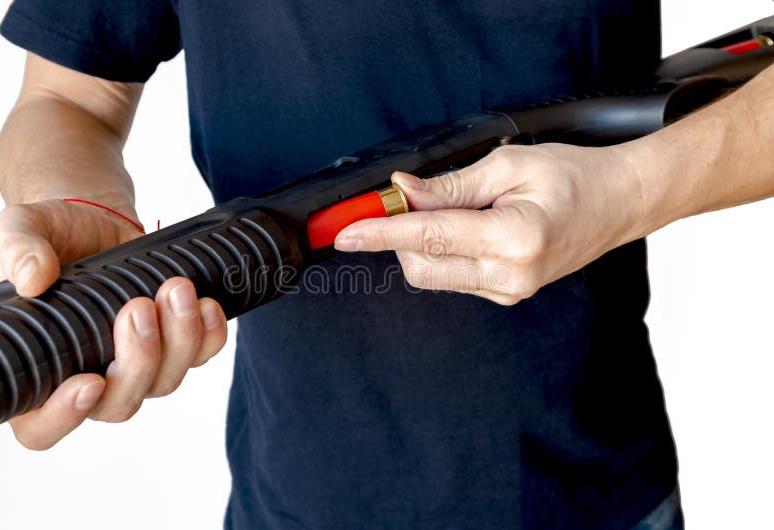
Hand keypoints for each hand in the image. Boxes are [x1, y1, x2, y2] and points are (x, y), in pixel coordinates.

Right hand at [0, 198, 227, 449]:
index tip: (89, 382)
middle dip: (138, 360)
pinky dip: (210, 334)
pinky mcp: (173, 345)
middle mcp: (88, 376)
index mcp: (38, 366)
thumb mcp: (22, 228)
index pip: (41, 425)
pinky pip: (201, 356)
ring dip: (179, 339)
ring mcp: (136, 365)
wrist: (96, 220)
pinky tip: (205, 303)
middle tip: (140, 307)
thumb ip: (18, 250)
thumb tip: (33, 280)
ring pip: (165, 382)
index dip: (64, 417)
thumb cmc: (52, 233)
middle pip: (119, 405)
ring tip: (176, 289)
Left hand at [334, 143, 643, 304]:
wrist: (619, 203)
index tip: (346, 232)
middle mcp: (510, 275)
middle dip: (398, 236)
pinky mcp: (507, 293)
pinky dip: (443, 252)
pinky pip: (454, 276)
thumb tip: (404, 192)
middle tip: (399, 200)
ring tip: (457, 207)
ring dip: (422, 243)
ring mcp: (509, 290)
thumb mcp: (510, 166)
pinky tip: (468, 227)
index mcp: (514, 239)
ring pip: (434, 274)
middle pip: (421, 265)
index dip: (381, 232)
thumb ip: (450, 186)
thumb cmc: (575, 178)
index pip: (429, 237)